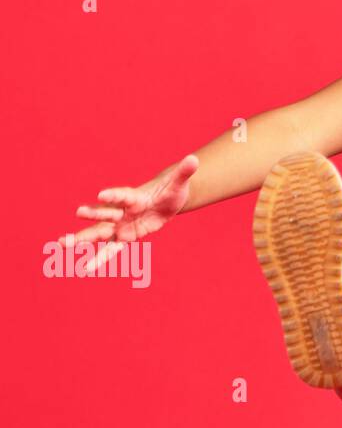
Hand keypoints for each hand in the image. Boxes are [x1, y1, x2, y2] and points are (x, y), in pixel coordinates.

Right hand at [54, 154, 198, 271]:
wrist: (165, 200)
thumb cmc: (171, 190)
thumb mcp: (179, 184)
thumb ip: (184, 173)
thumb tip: (194, 159)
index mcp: (134, 197)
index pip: (123, 196)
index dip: (113, 195)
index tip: (101, 195)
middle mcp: (123, 211)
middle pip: (106, 214)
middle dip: (93, 215)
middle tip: (78, 213)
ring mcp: (121, 225)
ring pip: (100, 233)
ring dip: (82, 238)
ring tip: (61, 243)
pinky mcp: (125, 237)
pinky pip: (111, 250)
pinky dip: (99, 259)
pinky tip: (85, 267)